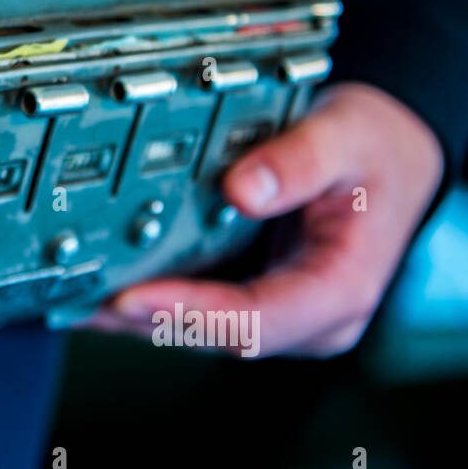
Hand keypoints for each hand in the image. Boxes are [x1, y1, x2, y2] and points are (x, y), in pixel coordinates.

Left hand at [88, 81, 444, 356]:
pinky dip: (152, 303)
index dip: (191, 312)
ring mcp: (281, 313)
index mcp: (342, 288)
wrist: (389, 154)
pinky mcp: (255, 297)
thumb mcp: (349, 135)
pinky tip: (103, 291)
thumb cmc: (375, 150)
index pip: (257, 316)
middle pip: (220, 333)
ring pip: (202, 330)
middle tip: (87, 300)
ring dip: (141, 319)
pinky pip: (199, 310)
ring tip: (79, 299)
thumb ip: (301, 160)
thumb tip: (243, 189)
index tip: (135, 297)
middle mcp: (310, 316)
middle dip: (150, 320)